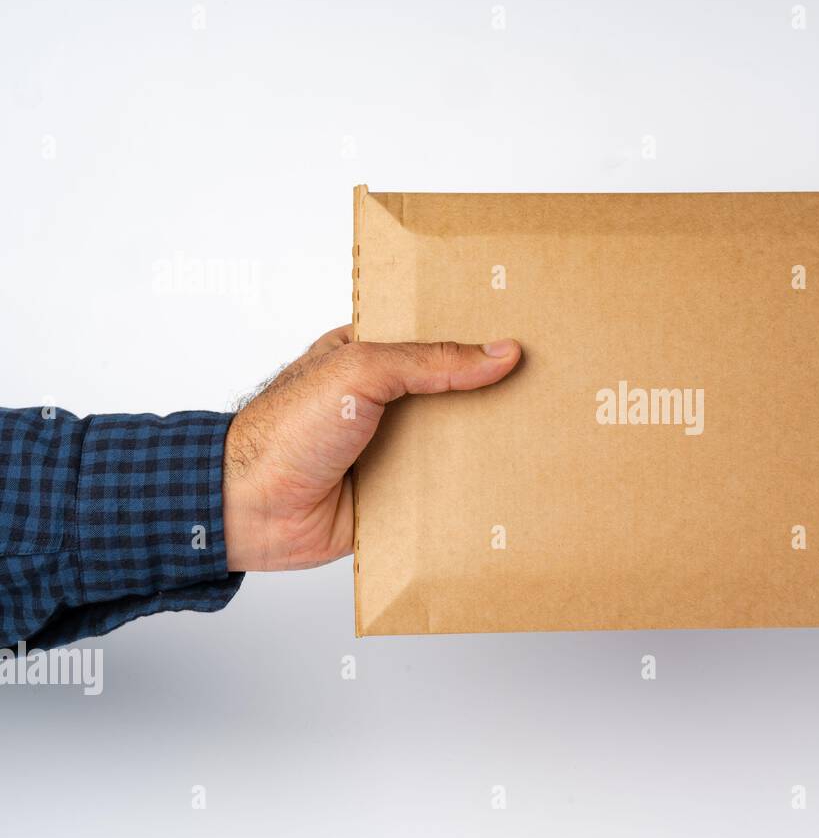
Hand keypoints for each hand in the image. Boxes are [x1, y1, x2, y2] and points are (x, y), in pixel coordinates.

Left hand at [222, 325, 521, 571]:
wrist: (252, 509)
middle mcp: (383, 402)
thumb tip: (498, 354)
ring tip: (545, 431)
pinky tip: (510, 481)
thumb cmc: (286, 431)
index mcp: (368, 357)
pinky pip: (445, 489)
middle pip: (452, 390)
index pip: (432, 336)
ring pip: (455, 441)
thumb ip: (430, 361)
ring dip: (487, 441)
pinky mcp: (397, 495)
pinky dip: (471, 488)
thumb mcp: (361, 372)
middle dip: (492, 390)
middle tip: (548, 381)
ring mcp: (391, 449)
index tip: (525, 328)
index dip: (474, 333)